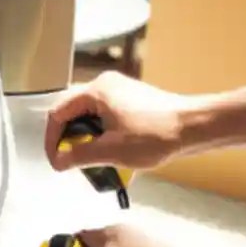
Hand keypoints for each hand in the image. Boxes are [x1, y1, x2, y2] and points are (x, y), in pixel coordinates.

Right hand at [44, 71, 200, 170]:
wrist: (193, 127)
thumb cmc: (158, 133)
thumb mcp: (110, 150)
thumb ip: (78, 155)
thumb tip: (59, 161)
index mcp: (97, 91)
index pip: (58, 112)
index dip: (52, 139)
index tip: (56, 160)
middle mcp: (106, 85)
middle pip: (72, 112)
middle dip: (69, 139)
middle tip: (70, 161)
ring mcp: (120, 92)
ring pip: (90, 115)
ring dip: (86, 138)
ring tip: (91, 159)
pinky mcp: (131, 101)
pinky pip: (105, 116)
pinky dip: (102, 134)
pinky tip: (110, 152)